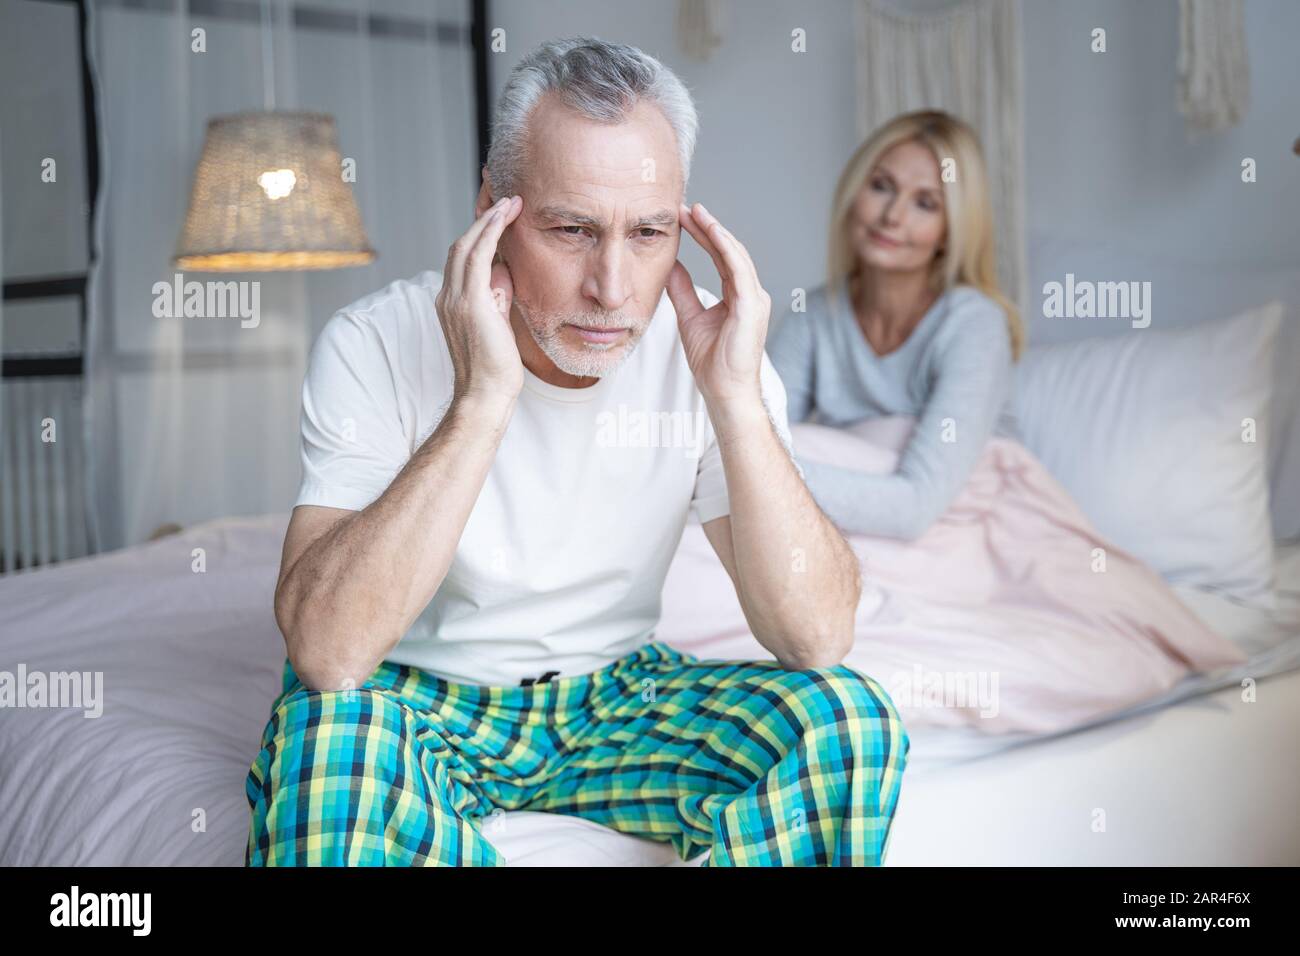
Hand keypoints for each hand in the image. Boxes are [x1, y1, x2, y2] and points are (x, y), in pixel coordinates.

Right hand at [435, 195, 524, 406]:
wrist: (485, 394)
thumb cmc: (495, 367)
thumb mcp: (497, 322)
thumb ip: (497, 296)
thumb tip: (504, 271)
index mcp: (451, 302)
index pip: (461, 259)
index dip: (479, 234)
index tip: (500, 216)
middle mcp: (447, 297)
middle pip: (460, 246)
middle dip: (483, 219)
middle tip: (507, 199)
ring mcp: (455, 300)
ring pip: (466, 246)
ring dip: (489, 220)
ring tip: (511, 202)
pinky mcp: (470, 303)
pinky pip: (477, 257)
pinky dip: (491, 233)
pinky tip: (505, 217)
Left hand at [667, 202, 770, 406]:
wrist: (724, 391)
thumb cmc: (712, 362)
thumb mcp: (689, 317)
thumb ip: (682, 290)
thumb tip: (670, 266)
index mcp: (738, 296)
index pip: (721, 258)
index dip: (704, 236)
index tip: (684, 219)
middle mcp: (751, 294)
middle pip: (729, 251)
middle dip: (708, 227)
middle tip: (686, 207)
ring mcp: (755, 299)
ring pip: (735, 255)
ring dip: (715, 231)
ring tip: (696, 212)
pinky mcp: (752, 306)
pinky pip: (739, 269)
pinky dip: (725, 247)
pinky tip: (711, 231)